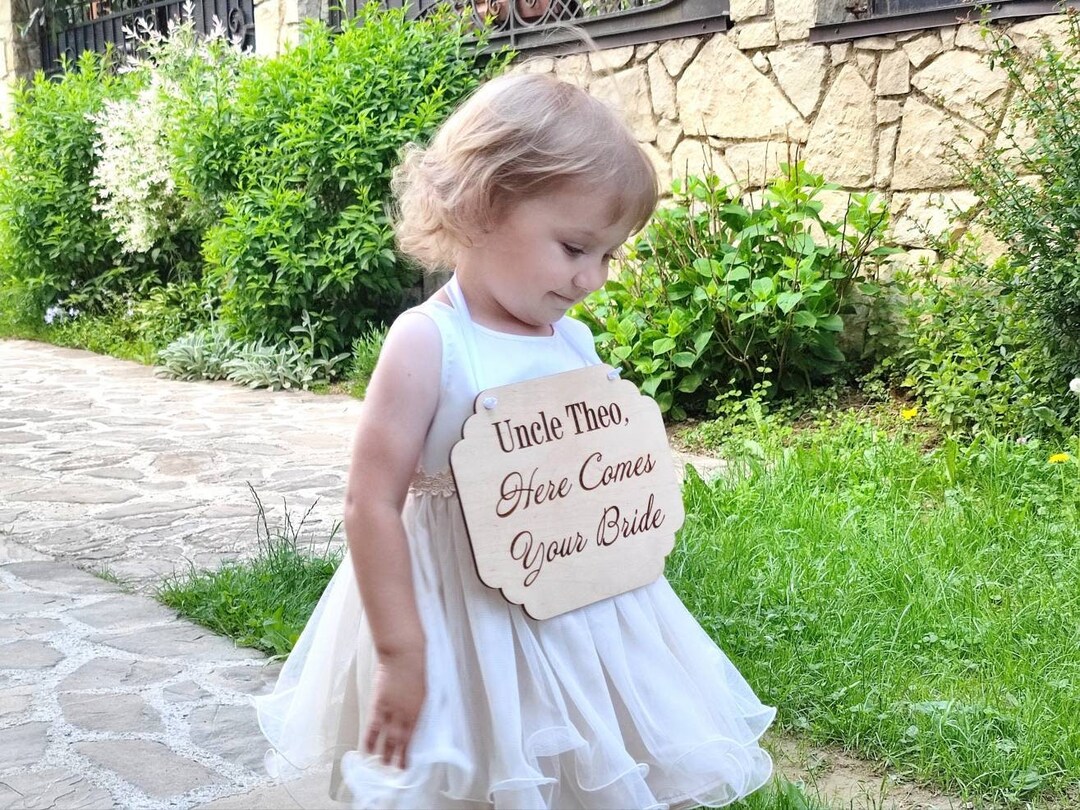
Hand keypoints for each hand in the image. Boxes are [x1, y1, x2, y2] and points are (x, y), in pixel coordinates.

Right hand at [365, 647, 425, 768]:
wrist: (404, 653)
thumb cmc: (419, 666)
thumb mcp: (427, 688)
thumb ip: (423, 704)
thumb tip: (421, 715)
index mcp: (420, 711)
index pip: (414, 737)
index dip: (410, 752)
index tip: (409, 765)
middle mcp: (405, 714)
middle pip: (401, 741)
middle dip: (398, 757)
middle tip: (397, 771)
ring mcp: (391, 710)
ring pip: (387, 737)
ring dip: (385, 752)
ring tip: (383, 766)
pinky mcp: (379, 704)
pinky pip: (373, 726)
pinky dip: (369, 739)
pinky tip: (366, 750)